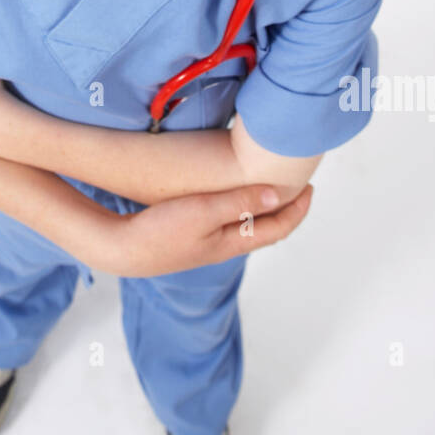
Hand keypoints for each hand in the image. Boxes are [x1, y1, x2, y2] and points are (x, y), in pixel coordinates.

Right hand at [104, 182, 313, 276]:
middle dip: (286, 208)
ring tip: (269, 185)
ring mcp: (208, 243)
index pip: (279, 228)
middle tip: (296, 183)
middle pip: (266, 228)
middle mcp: (225, 245)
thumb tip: (277, 195)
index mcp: (233, 242)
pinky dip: (241, 207)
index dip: (299, 209)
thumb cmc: (162, 231)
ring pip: (247, 225)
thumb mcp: (203, 211)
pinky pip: (228, 222)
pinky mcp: (192, 236)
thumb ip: (239, 202)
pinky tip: (231, 195)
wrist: (124, 250)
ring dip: (263, 207)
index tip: (310, 187)